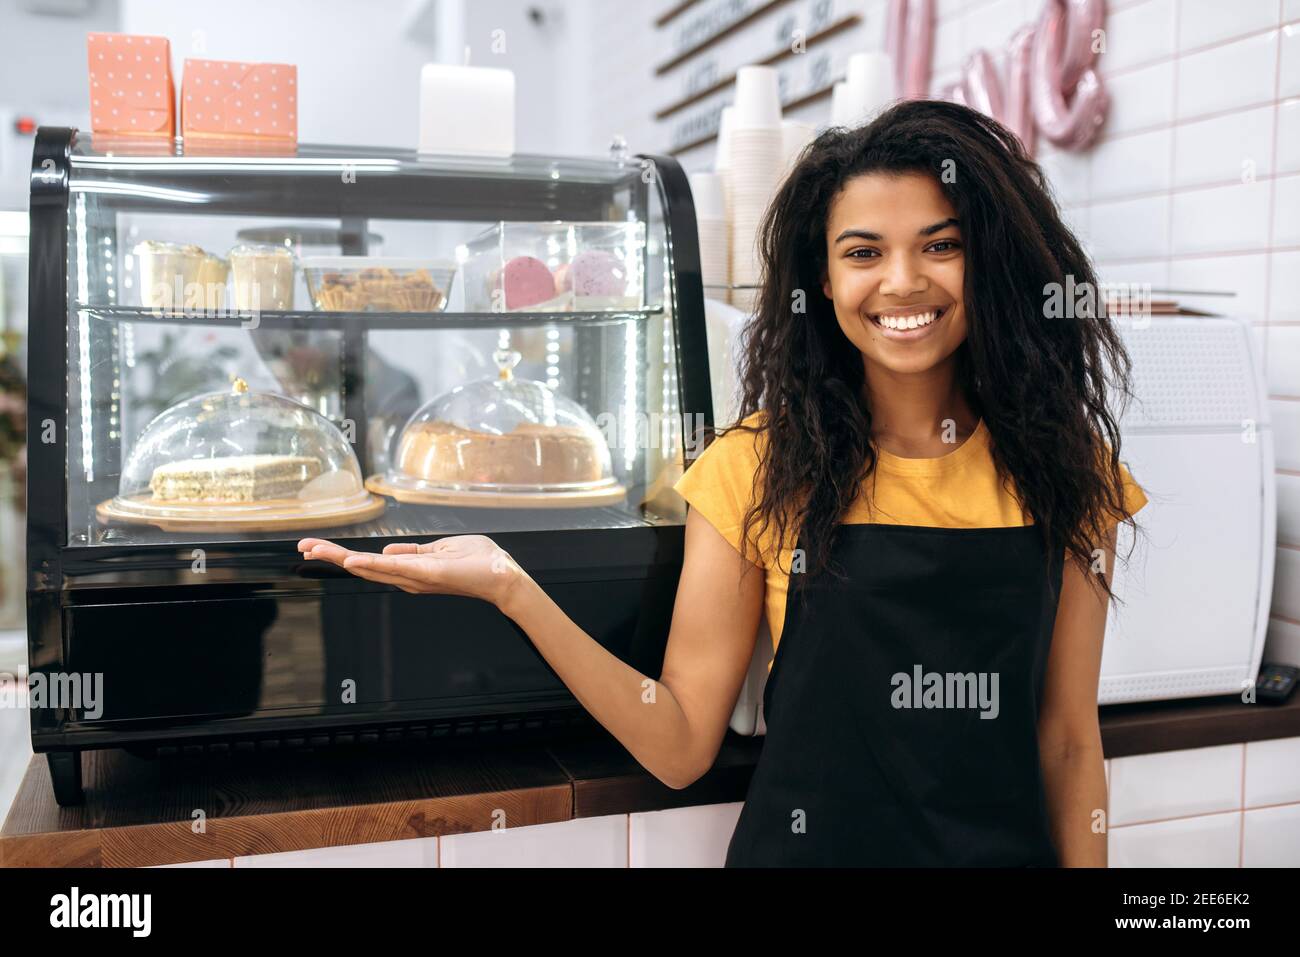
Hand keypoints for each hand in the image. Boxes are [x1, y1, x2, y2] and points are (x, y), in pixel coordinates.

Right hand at [297, 534, 530, 608]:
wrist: (503, 576)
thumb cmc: (479, 563)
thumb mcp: (441, 551)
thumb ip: (414, 553)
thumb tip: (389, 551)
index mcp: (409, 570)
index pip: (369, 562)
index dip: (341, 555)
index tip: (316, 546)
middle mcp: (407, 578)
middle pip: (361, 566)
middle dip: (331, 556)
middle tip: (303, 546)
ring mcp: (415, 577)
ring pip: (371, 567)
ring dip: (342, 558)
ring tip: (316, 549)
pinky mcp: (427, 573)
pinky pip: (395, 568)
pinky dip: (372, 564)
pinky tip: (352, 561)